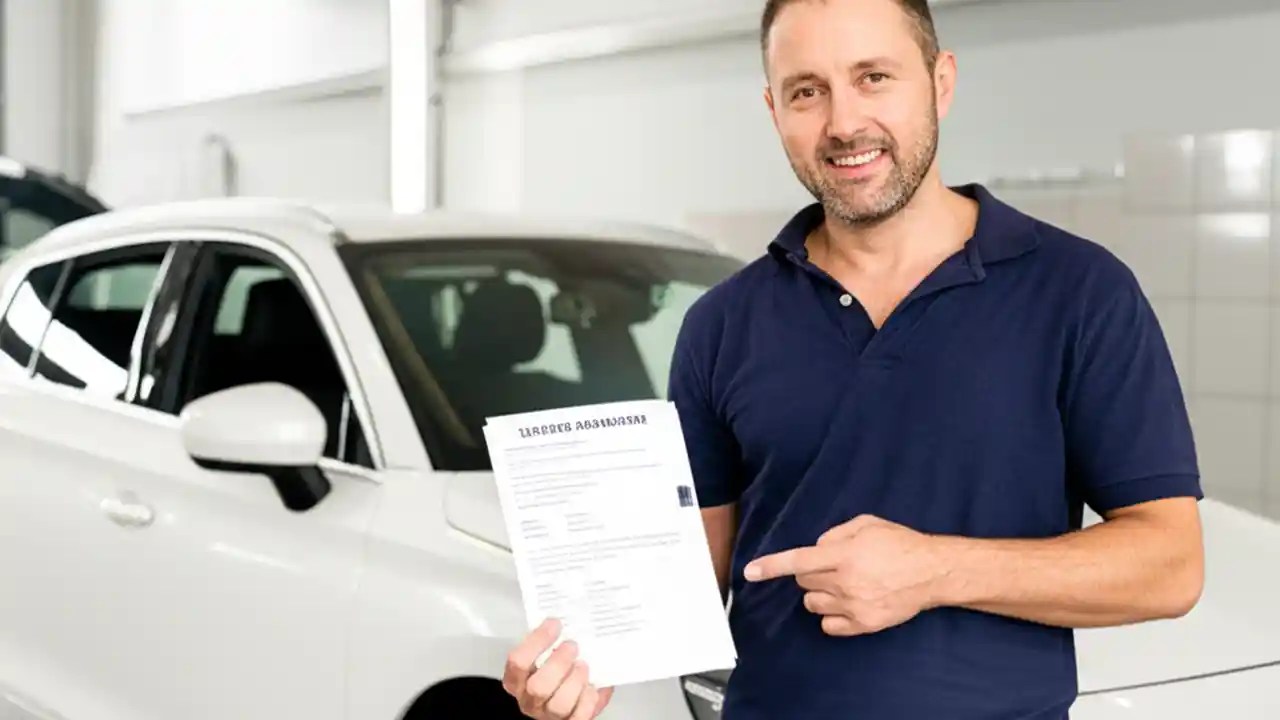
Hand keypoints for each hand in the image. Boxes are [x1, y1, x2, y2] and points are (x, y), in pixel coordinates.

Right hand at [503, 618, 614, 718]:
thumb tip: (568, 619)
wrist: (565, 701)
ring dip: (575, 681)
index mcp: (516, 680)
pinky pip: (579, 716)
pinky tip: (592, 686)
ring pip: (559, 705)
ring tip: (583, 665)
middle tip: (572, 646)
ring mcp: (548, 714)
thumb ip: (549, 643)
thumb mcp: (543, 656)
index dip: (537, 641)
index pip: (518, 661)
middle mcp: (529, 700)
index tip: (555, 624)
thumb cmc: (553, 672)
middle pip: (538, 687)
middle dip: (558, 664)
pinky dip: (588, 700)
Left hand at [743, 514, 947, 635]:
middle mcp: (845, 581)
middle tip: (833, 566)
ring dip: (819, 594)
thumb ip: (835, 533)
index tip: (750, 572)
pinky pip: (829, 626)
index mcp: (844, 554)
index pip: (798, 561)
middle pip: (803, 583)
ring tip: (841, 585)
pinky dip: (831, 616)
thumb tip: (816, 547)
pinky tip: (846, 604)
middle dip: (810, 573)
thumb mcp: (866, 524)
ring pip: (812, 604)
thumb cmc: (900, 544)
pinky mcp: (864, 625)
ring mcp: (854, 606)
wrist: (933, 572)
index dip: (771, 567)